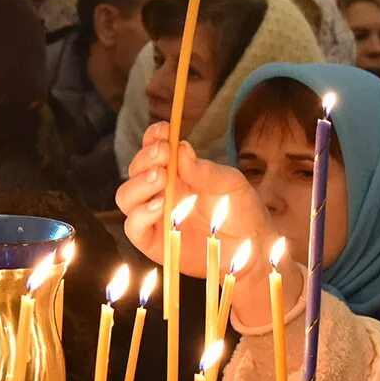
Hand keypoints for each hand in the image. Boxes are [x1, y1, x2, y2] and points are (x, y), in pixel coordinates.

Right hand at [116, 124, 273, 272]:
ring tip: (160, 178)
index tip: (162, 130)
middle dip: (144, 159)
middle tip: (163, 154)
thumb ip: (205, 170)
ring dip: (138, 184)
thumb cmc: (242, 212)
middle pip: (134, 171)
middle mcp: (161, 192)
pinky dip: (141, 214)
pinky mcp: (153, 243)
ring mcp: (155, 218)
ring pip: (126, 197)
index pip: (153, 150)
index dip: (152, 138)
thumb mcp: (231, 184)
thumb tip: (181, 148)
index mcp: (177, 173)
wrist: (253, 250)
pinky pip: (133, 227)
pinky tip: (160, 206)